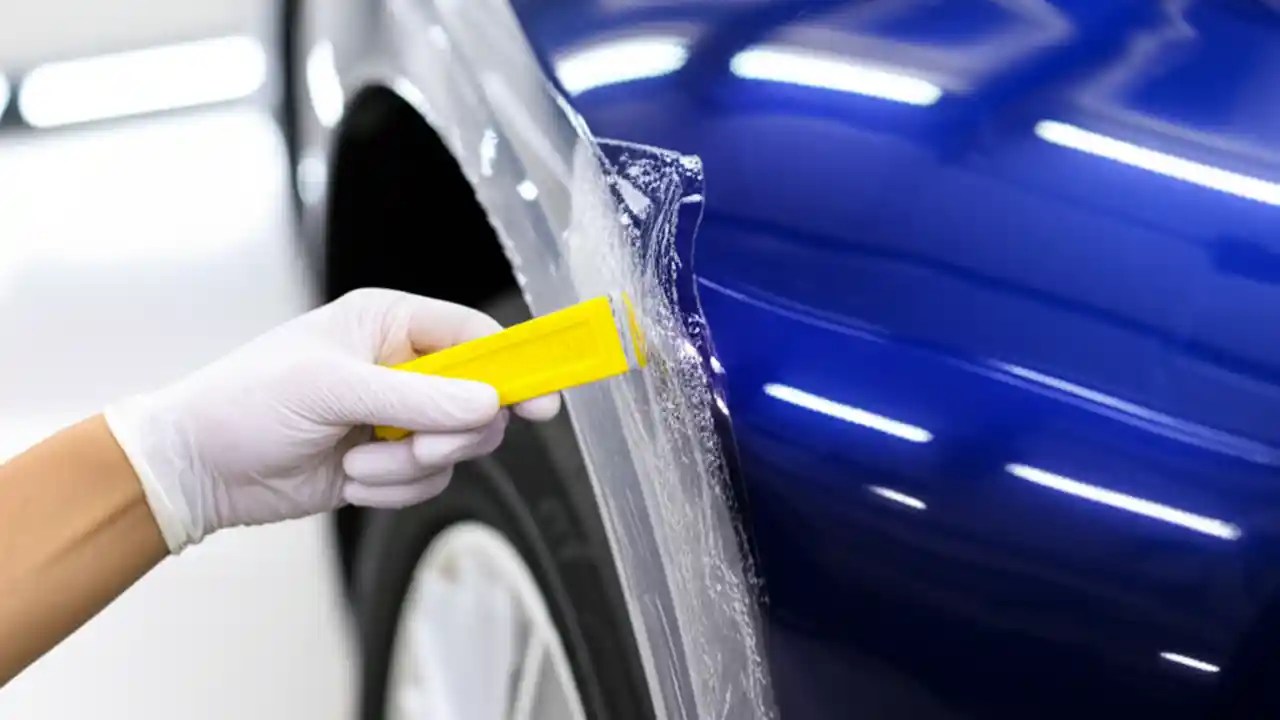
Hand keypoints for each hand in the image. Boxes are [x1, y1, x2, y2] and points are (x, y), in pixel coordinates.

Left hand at [104, 288, 559, 552]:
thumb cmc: (248, 401)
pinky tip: (349, 481)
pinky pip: (427, 481)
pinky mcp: (386, 461)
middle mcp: (402, 367)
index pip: (477, 337)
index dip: (515, 367)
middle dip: (451, 434)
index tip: (540, 403)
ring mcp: (396, 418)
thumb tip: (489, 402)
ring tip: (357, 464)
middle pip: (480, 400)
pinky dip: (393, 490)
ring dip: (410, 467)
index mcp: (391, 324)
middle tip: (419, 448)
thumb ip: (416, 397)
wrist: (197, 465)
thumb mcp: (331, 388)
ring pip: (456, 449)